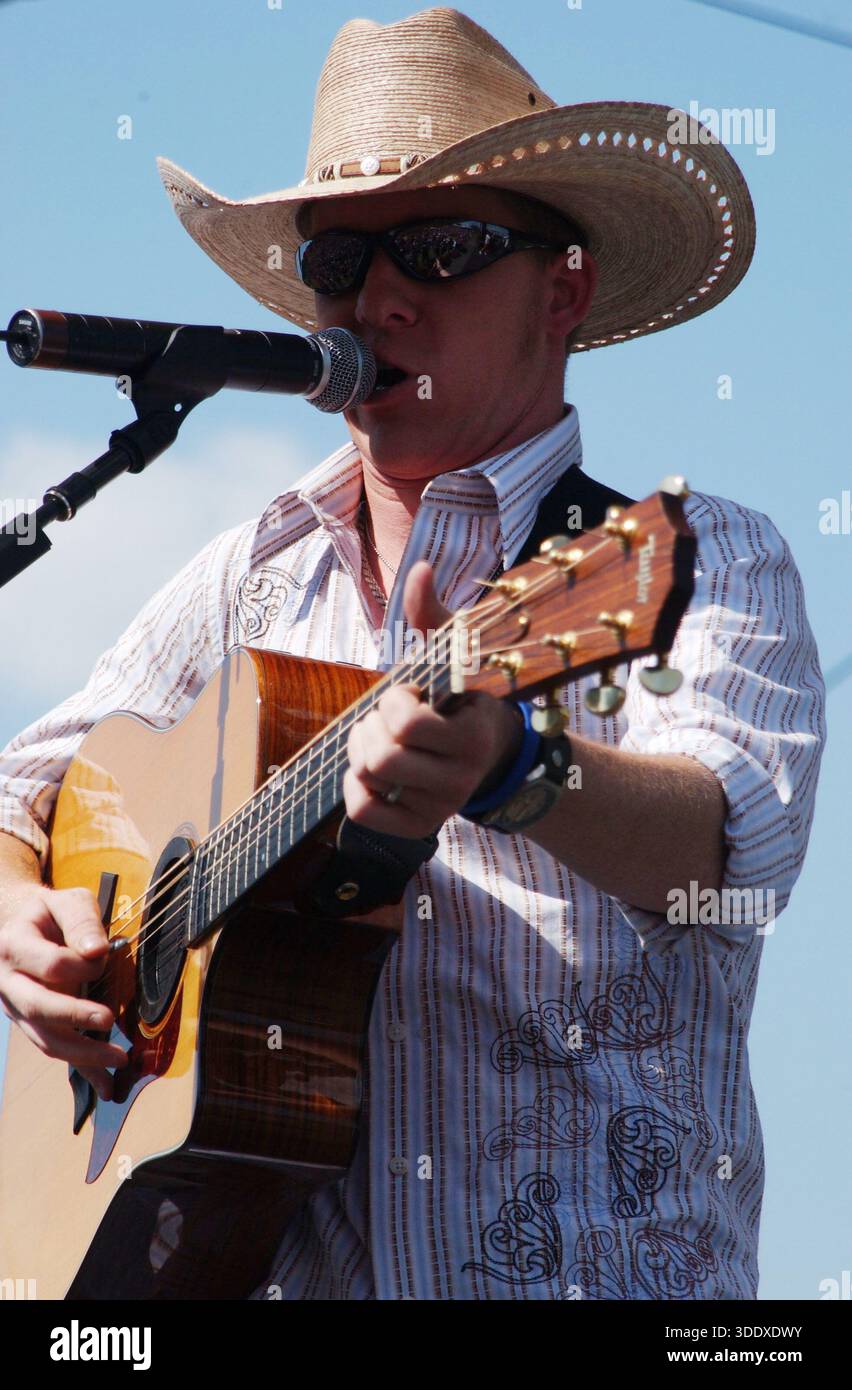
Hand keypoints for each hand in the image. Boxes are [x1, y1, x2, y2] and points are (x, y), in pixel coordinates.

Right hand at [0, 885, 129, 1099]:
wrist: (20, 927)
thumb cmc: (49, 914)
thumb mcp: (65, 901)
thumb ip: (81, 921)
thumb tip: (97, 951)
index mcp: (15, 947)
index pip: (52, 965)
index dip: (83, 964)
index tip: (105, 955)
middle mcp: (9, 984)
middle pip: (40, 1008)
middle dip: (75, 1017)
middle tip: (109, 1020)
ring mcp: (18, 1010)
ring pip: (45, 1039)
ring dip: (83, 1054)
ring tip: (120, 1059)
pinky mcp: (33, 1026)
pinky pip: (57, 1050)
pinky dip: (83, 1070)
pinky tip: (107, 1085)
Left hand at [344, 560, 524, 836]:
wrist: (491, 753)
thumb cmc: (463, 695)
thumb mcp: (455, 654)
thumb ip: (434, 614)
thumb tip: (420, 569)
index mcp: (471, 736)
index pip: (408, 724)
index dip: (394, 701)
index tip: (409, 693)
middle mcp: (459, 779)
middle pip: (382, 756)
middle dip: (371, 726)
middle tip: (386, 716)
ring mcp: (439, 808)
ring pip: (369, 779)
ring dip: (361, 750)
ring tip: (380, 737)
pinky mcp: (418, 826)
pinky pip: (363, 812)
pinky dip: (355, 787)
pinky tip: (371, 769)